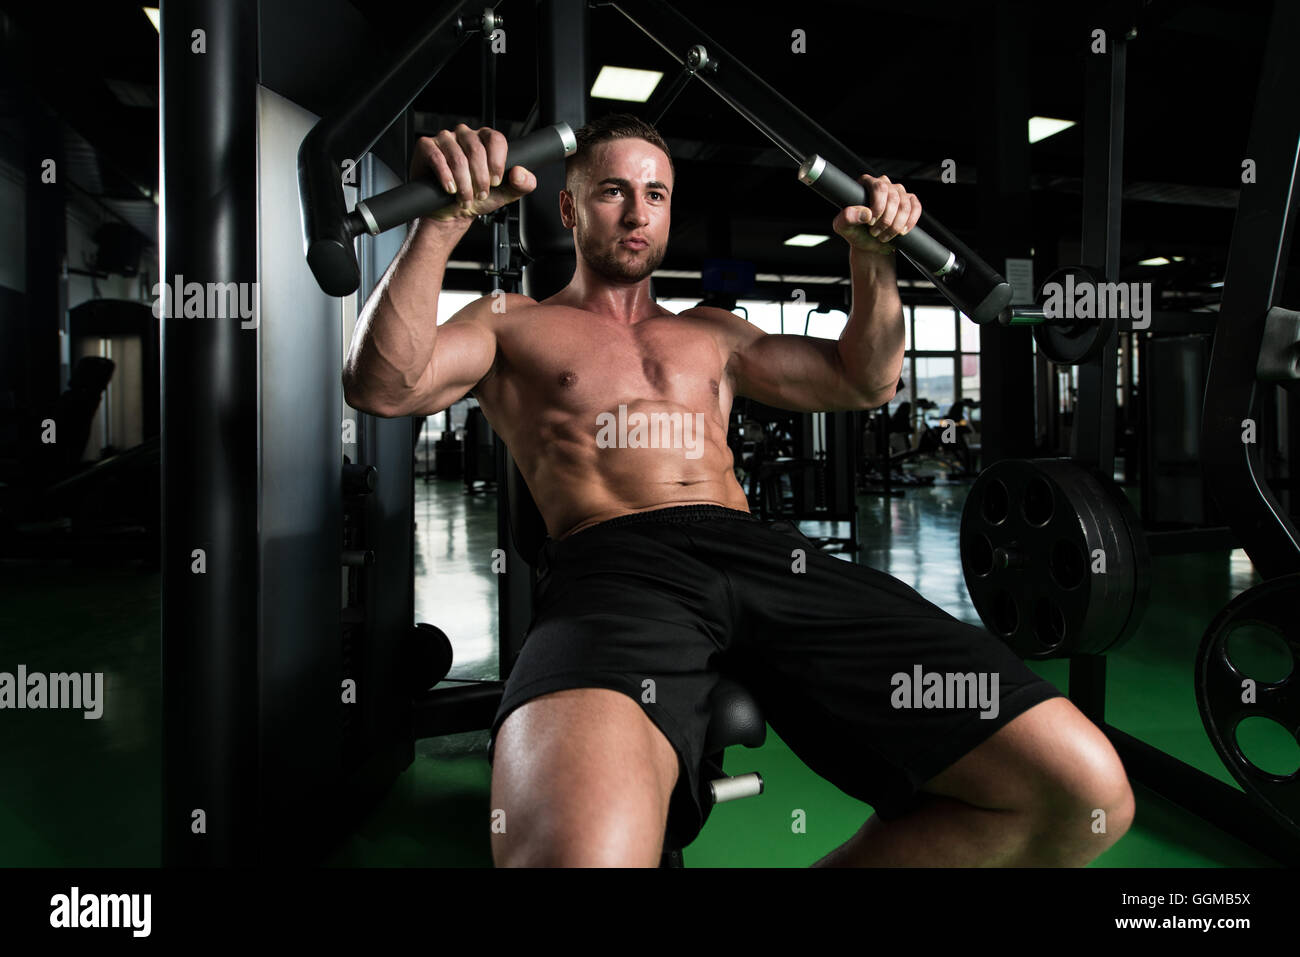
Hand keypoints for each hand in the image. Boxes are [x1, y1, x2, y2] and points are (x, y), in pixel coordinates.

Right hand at [409, 123, 536, 222]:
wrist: (452, 211)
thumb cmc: (477, 198)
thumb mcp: (505, 194)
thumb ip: (522, 184)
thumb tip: (520, 173)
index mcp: (485, 139)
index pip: (495, 139)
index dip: (497, 162)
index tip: (495, 182)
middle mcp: (465, 134)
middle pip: (476, 149)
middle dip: (480, 178)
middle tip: (480, 194)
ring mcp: (445, 139)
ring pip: (458, 158)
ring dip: (464, 184)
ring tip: (465, 197)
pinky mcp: (426, 147)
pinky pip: (437, 158)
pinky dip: (446, 177)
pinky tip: (451, 189)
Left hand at [832, 173, 920, 254]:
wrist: (869, 243)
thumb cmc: (855, 232)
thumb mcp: (843, 227)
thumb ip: (846, 218)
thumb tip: (865, 213)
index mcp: (866, 183)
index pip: (879, 187)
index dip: (878, 206)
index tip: (870, 223)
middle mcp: (884, 184)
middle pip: (893, 197)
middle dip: (886, 220)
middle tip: (875, 233)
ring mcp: (898, 192)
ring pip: (905, 205)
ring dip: (896, 225)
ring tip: (884, 236)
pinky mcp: (910, 201)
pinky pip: (915, 208)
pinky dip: (909, 222)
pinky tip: (901, 232)